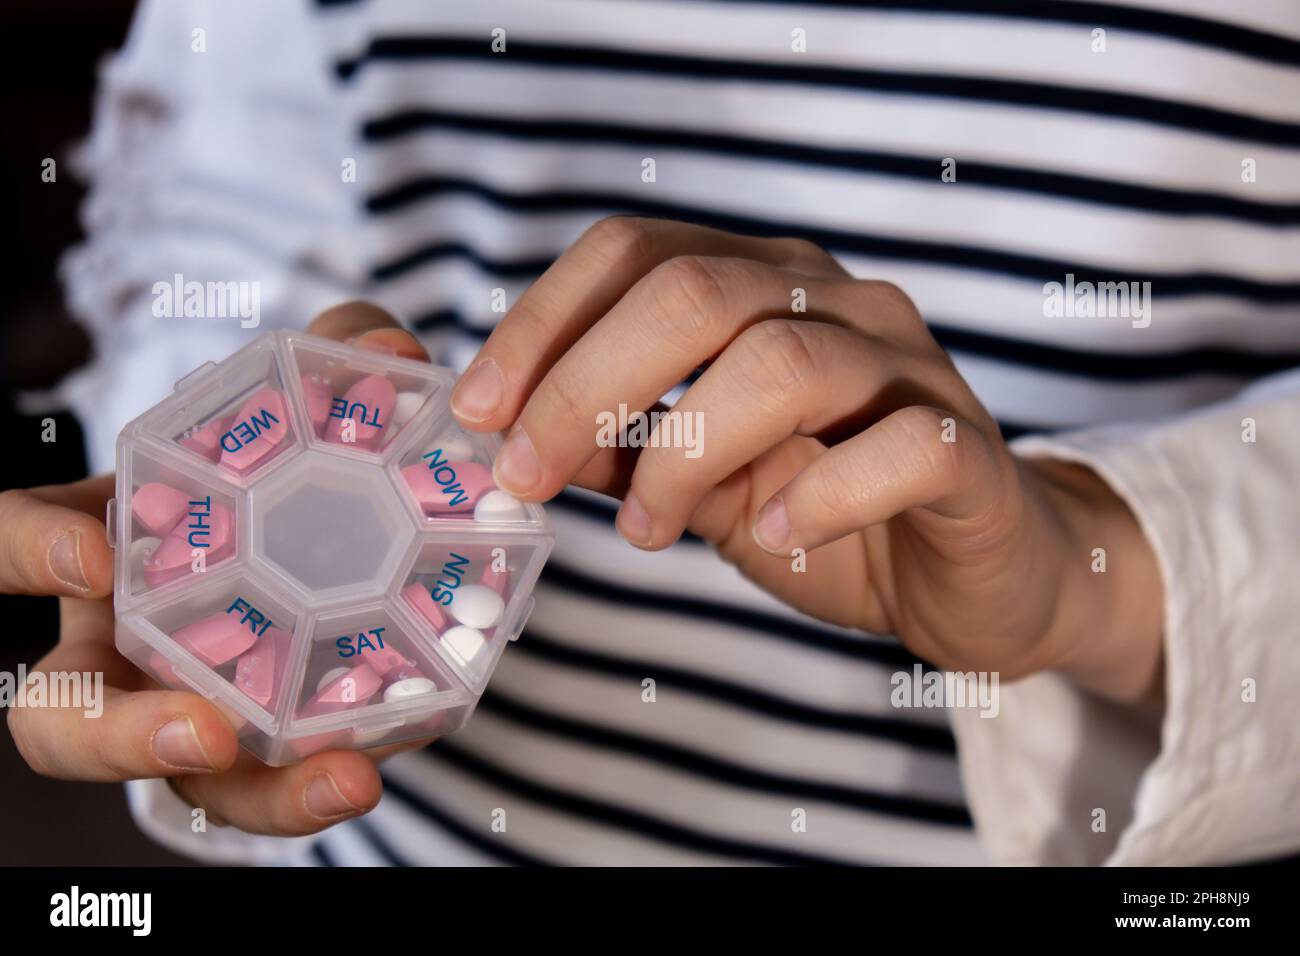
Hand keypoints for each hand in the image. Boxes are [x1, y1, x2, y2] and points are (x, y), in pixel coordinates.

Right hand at [4, 303, 432, 835]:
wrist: (338, 535)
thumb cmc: (284, 460)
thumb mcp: (312, 400)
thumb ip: (344, 356)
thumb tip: (397, 355)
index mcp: (105, 543)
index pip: (17, 541)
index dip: (29, 551)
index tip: (92, 553)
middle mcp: (126, 642)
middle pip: (63, 716)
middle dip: (117, 736)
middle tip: (208, 732)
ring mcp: (193, 708)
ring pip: (190, 787)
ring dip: (263, 793)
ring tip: (345, 780)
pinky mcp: (272, 748)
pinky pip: (287, 782)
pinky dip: (336, 775)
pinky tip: (406, 742)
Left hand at [449, 218, 1163, 700]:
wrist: (981, 570)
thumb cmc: (831, 514)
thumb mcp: (702, 483)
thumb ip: (625, 453)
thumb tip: (513, 443)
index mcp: (762, 286)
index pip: (634, 253)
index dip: (542, 323)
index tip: (475, 412)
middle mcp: (836, 301)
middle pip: (695, 293)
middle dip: (585, 387)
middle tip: (526, 475)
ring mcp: (910, 367)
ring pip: (783, 362)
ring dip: (683, 454)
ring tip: (647, 533)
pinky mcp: (969, 449)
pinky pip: (900, 447)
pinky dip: (816, 498)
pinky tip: (772, 540)